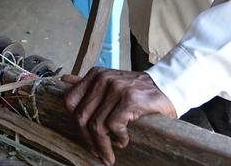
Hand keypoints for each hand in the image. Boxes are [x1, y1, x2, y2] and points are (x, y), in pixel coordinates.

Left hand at [62, 68, 176, 164]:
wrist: (167, 87)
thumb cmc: (137, 90)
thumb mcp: (110, 81)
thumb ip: (87, 83)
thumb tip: (63, 80)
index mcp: (94, 75)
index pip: (70, 102)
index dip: (75, 124)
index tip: (85, 138)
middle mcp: (102, 79)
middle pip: (81, 117)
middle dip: (88, 140)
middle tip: (98, 153)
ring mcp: (116, 88)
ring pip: (97, 125)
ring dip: (103, 145)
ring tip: (110, 154)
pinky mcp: (129, 99)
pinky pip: (113, 126)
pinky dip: (118, 138)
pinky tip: (124, 141)